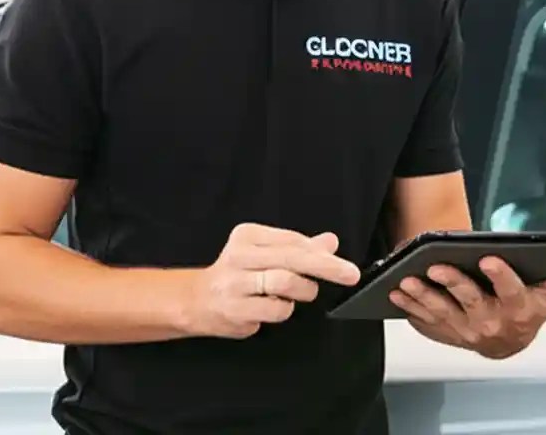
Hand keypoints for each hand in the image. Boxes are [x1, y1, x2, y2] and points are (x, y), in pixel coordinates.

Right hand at [184, 223, 360, 338]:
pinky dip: (284, 310)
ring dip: (303, 291)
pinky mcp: (235, 309)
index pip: (292, 240)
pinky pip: (276, 309)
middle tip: (349, 274)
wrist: (196, 301)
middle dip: (326, 267)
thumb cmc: (236, 275)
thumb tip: (330, 242)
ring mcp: (235, 283)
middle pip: (292, 258)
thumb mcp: (264, 254)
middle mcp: (239, 256)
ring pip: (285, 282)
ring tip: (303, 293)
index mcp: (247, 236)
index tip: (342, 262)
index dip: (320, 252)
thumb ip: (297, 248)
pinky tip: (275, 306)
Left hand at [390, 254, 545, 358]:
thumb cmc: (530, 309)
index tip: (487, 258)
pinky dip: (408, 305)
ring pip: (440, 311)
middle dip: (452, 282)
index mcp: (517, 308)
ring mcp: (463, 330)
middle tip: (436, 266)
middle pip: (469, 300)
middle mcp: (490, 322)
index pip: (510, 291)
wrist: (507, 343)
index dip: (499, 276)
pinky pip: (422, 319)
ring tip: (407, 278)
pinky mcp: (442, 331)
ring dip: (422, 295)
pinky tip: (396, 290)